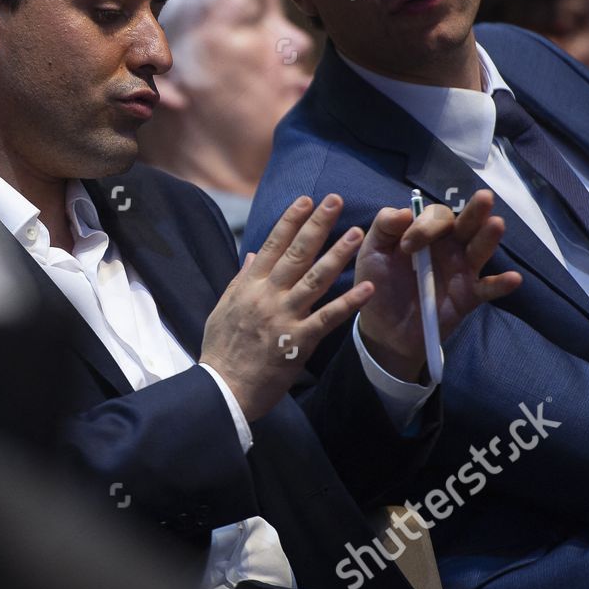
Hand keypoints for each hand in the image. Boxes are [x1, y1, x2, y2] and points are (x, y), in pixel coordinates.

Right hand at [201, 194, 374, 422]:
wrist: (223, 389)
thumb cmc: (221, 351)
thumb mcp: (223, 309)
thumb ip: (240, 280)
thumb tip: (252, 255)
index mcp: (249, 286)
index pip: (272, 245)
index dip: (290, 221)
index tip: (306, 200)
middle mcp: (267, 296)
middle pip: (297, 254)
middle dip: (317, 225)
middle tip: (335, 201)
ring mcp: (284, 316)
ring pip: (315, 279)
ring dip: (338, 254)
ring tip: (357, 233)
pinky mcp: (298, 340)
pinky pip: (328, 317)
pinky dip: (348, 302)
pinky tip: (367, 287)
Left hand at [353, 189, 520, 381]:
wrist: (384, 329)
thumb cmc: (379, 285)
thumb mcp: (372, 252)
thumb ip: (383, 228)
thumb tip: (404, 212)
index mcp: (425, 233)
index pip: (435, 217)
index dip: (425, 226)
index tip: (406, 247)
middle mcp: (448, 246)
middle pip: (465, 224)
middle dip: (474, 211)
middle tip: (484, 198)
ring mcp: (461, 270)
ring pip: (479, 249)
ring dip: (488, 237)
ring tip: (496, 224)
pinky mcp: (468, 297)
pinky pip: (488, 289)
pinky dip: (500, 284)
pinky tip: (513, 278)